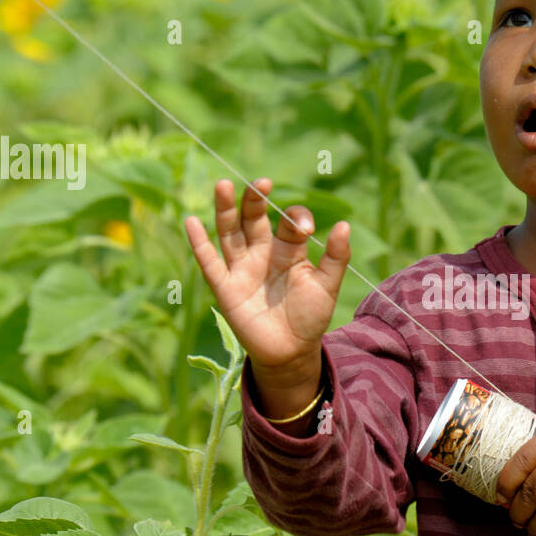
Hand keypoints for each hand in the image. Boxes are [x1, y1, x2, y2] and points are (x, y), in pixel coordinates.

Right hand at [184, 178, 350, 380]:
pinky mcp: (226, 288)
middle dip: (255, 200)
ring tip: (223, 185)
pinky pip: (210, 263)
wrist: (292, 352)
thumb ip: (336, 257)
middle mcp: (262, 253)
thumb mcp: (327, 285)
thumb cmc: (310, 316)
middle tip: (261, 183)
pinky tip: (191, 222)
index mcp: (287, 249)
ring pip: (229, 233)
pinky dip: (199, 243)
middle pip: (254, 218)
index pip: (288, 222)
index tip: (304, 228)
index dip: (295, 218)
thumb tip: (344, 224)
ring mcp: (242, 268)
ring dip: (225, 210)